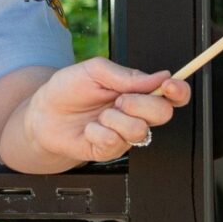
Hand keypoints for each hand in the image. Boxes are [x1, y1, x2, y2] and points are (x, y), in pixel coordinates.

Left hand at [17, 58, 189, 165]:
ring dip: (116, 118)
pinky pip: (114, 142)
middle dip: (141, 104)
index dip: (179, 91)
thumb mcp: (95, 70)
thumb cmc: (68, 89)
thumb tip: (158, 76)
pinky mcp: (110, 151)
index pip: (173, 95)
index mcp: (139, 92)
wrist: (43, 113)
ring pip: (140, 130)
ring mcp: (125, 135)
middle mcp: (137, 114)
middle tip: (119, 99)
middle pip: (163, 113)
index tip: (169, 85)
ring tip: (100, 114)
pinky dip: (97, 131)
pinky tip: (89, 129)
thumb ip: (127, 75)